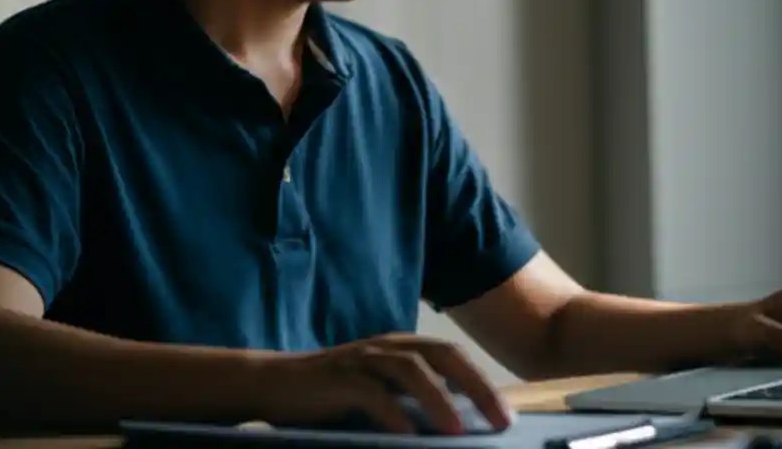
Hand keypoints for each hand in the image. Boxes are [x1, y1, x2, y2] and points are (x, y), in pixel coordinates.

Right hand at [254, 333, 512, 434]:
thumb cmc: (333, 397)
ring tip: (458, 430)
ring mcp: (364, 359)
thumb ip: (412, 404)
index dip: (484, 383)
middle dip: (477, 387)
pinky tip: (409, 436)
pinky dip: (394, 413)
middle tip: (501, 420)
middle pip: (444, 356)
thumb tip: (457, 427)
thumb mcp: (380, 397)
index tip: (508, 415)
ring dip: (439, 400)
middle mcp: (389, 347)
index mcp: (404, 348)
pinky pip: (372, 393)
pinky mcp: (339, 378)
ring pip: (412, 370)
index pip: (455, 359)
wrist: (273, 385)